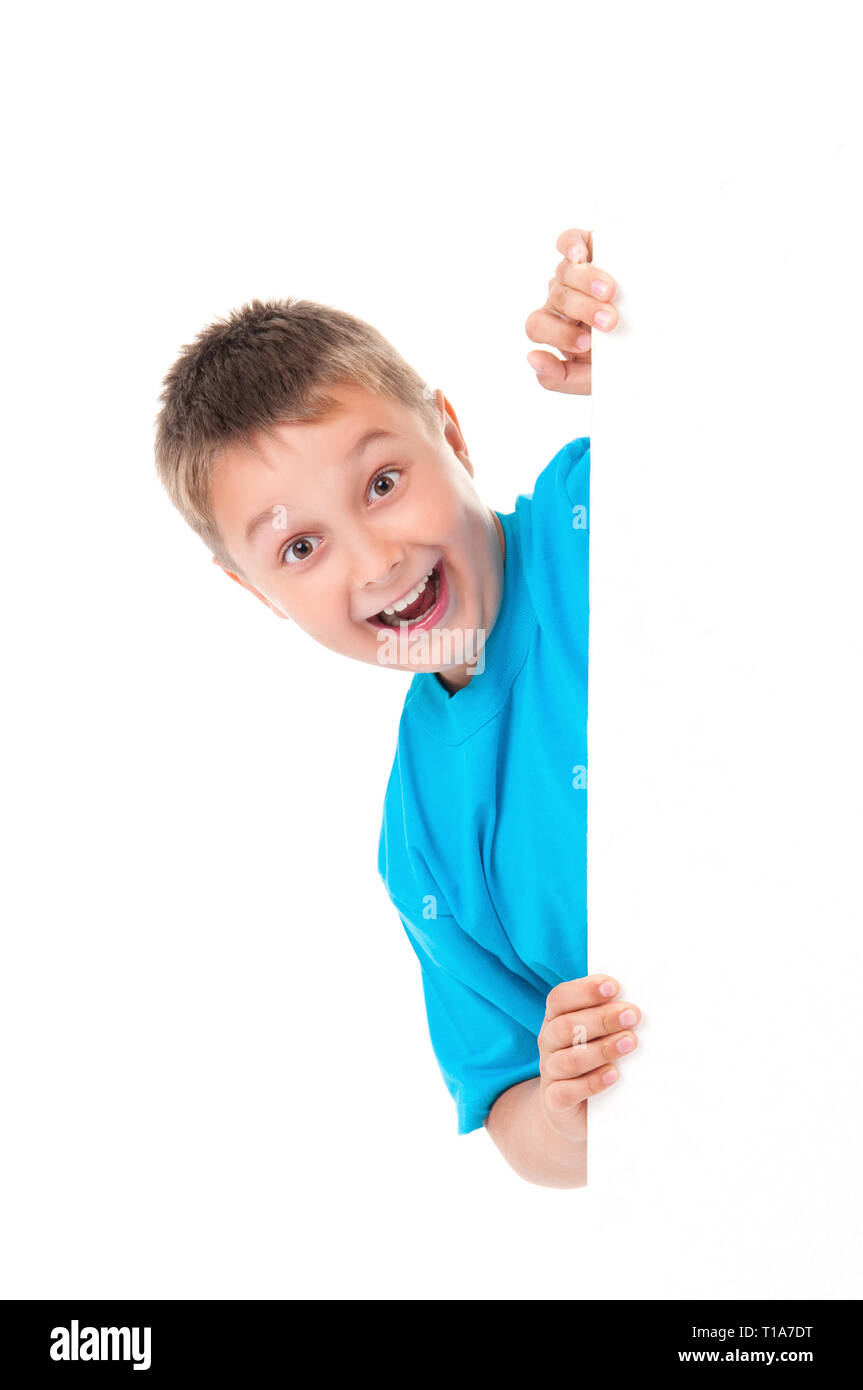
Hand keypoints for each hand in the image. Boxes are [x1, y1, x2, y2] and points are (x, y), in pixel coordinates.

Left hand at [525, 228, 618, 394]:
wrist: (658, 328)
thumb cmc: (623, 354)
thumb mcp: (594, 377)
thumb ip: (562, 378)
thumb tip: (532, 358)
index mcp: (557, 327)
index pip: (538, 327)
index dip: (559, 334)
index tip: (588, 344)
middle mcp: (560, 300)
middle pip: (556, 299)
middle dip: (583, 310)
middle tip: (610, 321)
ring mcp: (572, 273)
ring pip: (564, 273)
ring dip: (586, 282)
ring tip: (610, 292)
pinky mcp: (588, 247)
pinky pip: (569, 240)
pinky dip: (572, 245)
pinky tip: (581, 255)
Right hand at [537, 972, 640, 1139]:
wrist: (575, 1111)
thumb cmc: (594, 1061)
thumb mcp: (597, 1035)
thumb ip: (609, 1018)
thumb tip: (637, 1005)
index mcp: (555, 1019)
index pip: (560, 998)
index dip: (584, 991)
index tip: (613, 986)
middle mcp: (548, 1042)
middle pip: (566, 1026)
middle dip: (601, 1019)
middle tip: (633, 1015)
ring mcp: (549, 1072)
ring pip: (569, 1059)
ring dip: (602, 1049)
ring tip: (630, 1043)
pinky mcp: (554, 1101)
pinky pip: (567, 1092)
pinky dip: (592, 1083)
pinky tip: (614, 1074)